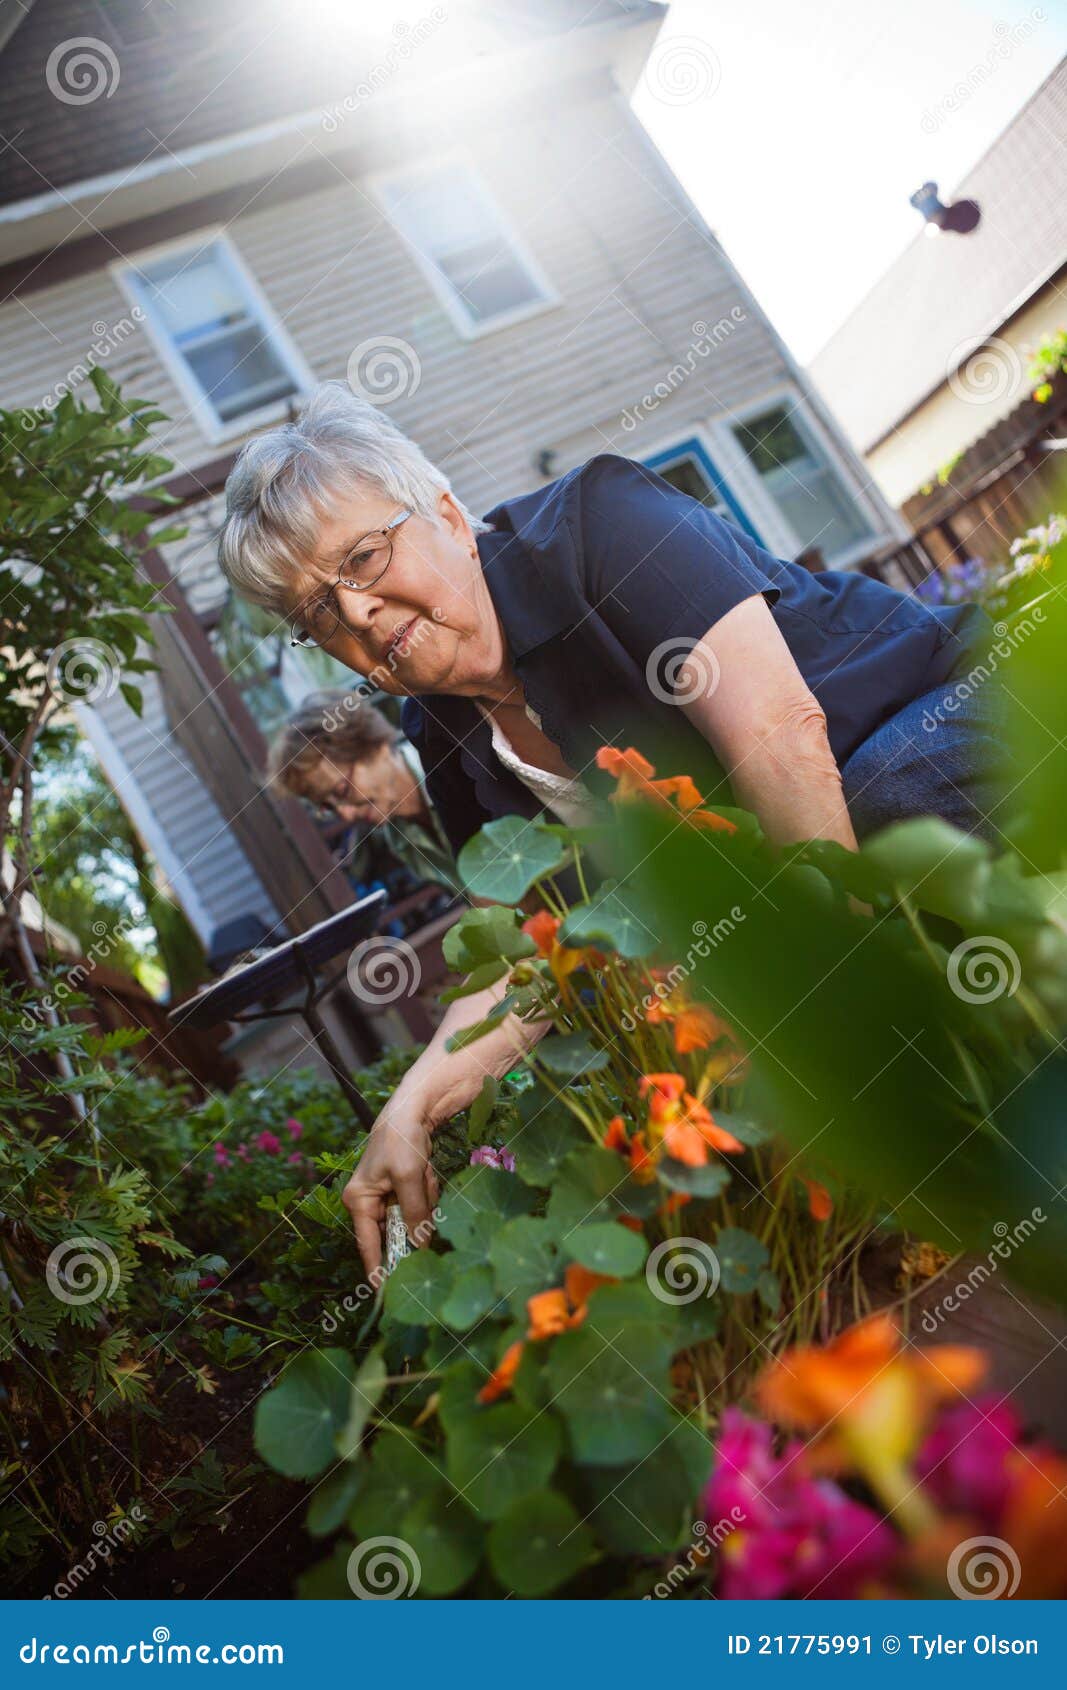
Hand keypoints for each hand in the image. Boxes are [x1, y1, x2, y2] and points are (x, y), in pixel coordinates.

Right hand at [342, 1108, 439, 1278]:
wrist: (414, 1107)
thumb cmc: (401, 1139)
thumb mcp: (408, 1178)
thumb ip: (415, 1214)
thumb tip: (421, 1247)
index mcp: (358, 1200)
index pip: (367, 1245)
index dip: (377, 1269)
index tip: (385, 1295)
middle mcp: (369, 1201)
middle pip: (396, 1230)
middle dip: (415, 1216)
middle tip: (421, 1192)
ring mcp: (388, 1194)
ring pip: (414, 1216)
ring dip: (425, 1198)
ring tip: (423, 1172)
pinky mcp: (405, 1186)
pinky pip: (422, 1202)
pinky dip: (428, 1188)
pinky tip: (427, 1169)